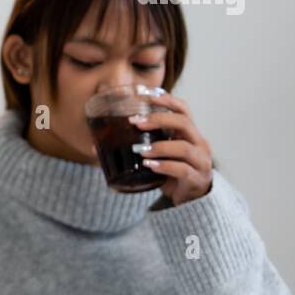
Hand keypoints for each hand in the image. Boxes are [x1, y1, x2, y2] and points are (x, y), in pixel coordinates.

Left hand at [130, 91, 212, 205]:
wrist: (192, 200)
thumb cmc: (172, 173)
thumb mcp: (157, 157)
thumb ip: (136, 148)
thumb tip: (94, 148)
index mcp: (189, 133)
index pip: (182, 109)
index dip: (165, 99)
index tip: (144, 94)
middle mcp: (198, 143)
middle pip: (184, 122)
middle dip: (159, 119)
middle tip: (136, 122)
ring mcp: (200, 161)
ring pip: (184, 148)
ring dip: (159, 147)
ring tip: (140, 150)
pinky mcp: (196, 179)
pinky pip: (182, 170)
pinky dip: (164, 166)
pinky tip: (150, 166)